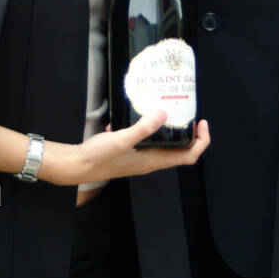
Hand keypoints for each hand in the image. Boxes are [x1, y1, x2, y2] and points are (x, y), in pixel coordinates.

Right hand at [41, 112, 209, 185]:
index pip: (189, 156)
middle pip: (180, 152)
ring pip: (164, 147)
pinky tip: (138, 115)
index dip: (201, 141)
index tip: (201, 122)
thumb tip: (163, 113)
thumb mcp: (122, 139)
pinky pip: (148, 143)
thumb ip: (143, 128)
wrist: (77, 166)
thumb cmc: (100, 156)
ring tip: (170, 111)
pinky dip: (150, 130)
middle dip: (189, 134)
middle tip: (188, 114)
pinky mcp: (130, 154)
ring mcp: (140, 159)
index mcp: (154, 161)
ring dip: (171, 132)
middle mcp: (151, 163)